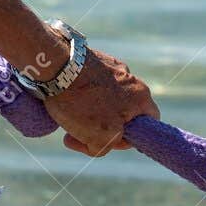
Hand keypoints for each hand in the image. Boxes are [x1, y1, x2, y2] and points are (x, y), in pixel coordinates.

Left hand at [43, 50, 159, 157]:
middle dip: (104, 127)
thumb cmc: (81, 103)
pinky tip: (65, 97)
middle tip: (80, 133)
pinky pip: (92, 84)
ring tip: (68, 114)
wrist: (56, 65)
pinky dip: (81, 94)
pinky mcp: (94, 59)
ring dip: (90, 111)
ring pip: (105, 99)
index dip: (127, 139)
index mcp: (142, 98)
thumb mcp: (101, 139)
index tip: (105, 141)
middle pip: (124, 113)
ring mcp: (113, 67)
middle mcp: (133, 79)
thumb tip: (102, 142)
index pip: (149, 124)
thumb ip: (111, 146)